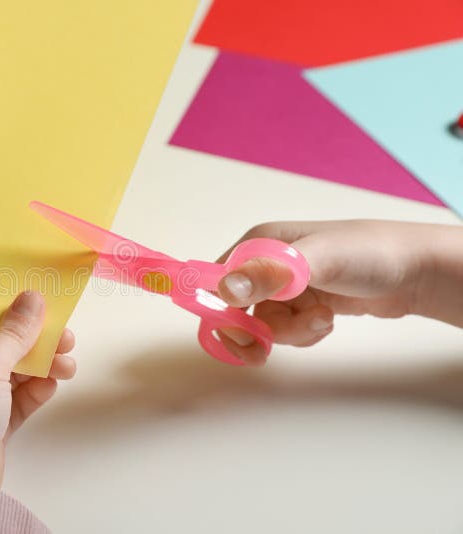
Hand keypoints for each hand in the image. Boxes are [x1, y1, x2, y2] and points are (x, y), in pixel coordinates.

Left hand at [0, 290, 75, 486]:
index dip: (3, 299)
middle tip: (65, 332)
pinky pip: (21, 396)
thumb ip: (13, 332)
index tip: (35, 289)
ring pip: (16, 368)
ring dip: (43, 362)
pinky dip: (38, 388)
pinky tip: (53, 383)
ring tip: (67, 363)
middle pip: (2, 339)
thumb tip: (32, 298)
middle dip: (34, 335)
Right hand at [214, 220, 462, 365]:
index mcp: (259, 244)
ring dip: (289, 333)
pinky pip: (286, 330)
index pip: (218, 281)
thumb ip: (271, 273)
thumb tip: (227, 289)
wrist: (417, 273)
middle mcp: (267, 263)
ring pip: (263, 325)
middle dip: (253, 332)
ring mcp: (285, 285)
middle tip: (263, 350)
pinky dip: (303, 334)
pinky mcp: (303, 304)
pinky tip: (326, 322)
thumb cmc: (368, 254)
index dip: (220, 310)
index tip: (239, 333)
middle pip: (235, 309)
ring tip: (321, 321)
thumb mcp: (317, 261)